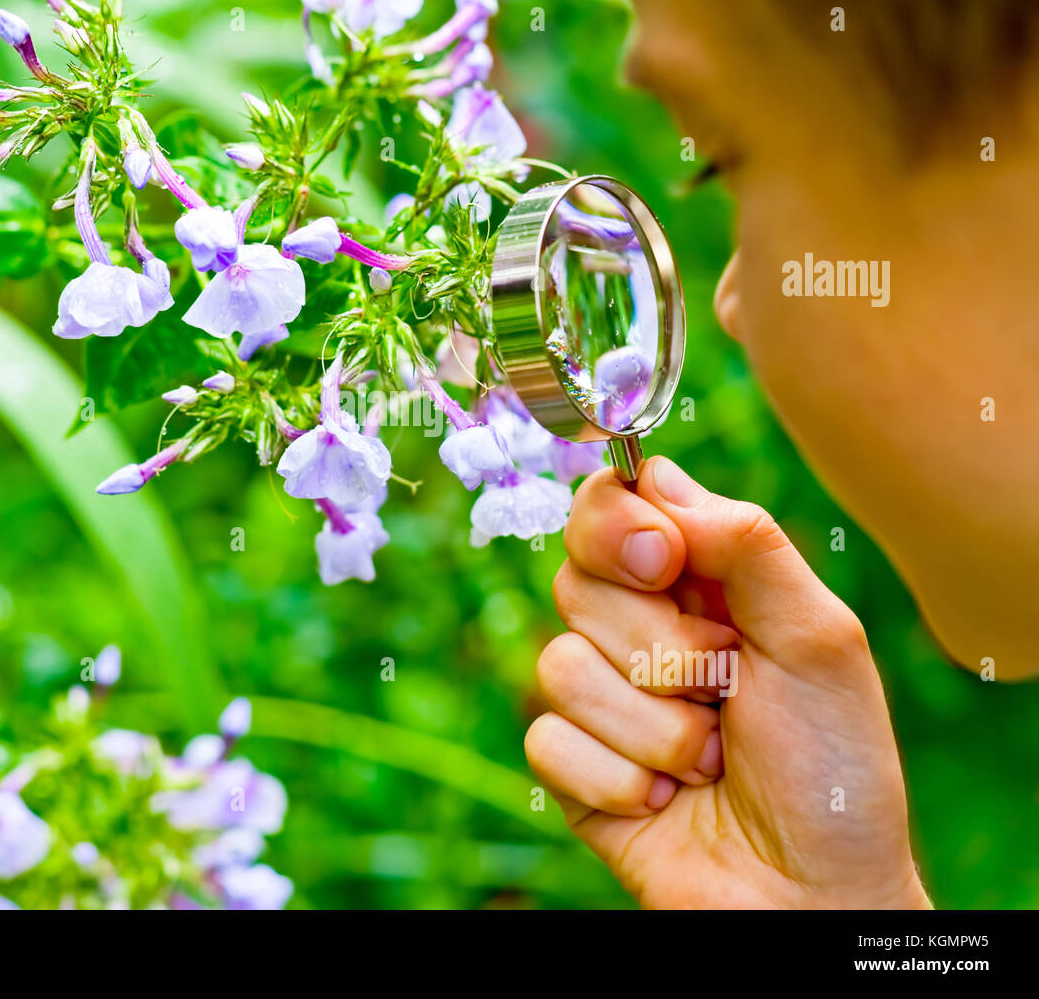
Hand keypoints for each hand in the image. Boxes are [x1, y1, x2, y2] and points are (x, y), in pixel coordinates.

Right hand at [526, 457, 930, 908]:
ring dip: (656, 728)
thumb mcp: (819, 638)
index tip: (663, 562)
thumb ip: (746, 543)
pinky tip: (669, 801)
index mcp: (699, 580)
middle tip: (725, 687)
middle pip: (576, 578)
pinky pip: (547, 739)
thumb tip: (654, 480)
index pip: (613, 504)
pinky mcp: (573, 764)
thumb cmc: (832, 767)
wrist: (810, 897)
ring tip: (711, 758)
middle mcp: (640, 628)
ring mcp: (602, 696)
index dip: (619, 525)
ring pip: (559, 664)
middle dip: (660, 647)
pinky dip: (621, 779)